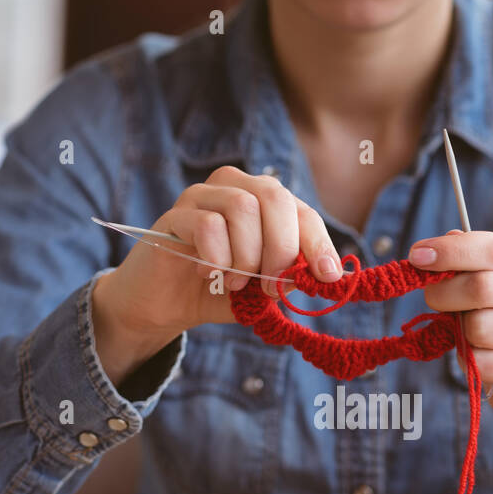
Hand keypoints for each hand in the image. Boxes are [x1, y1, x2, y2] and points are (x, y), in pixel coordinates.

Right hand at [92, 166, 342, 383]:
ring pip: (242, 207)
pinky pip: (208, 225)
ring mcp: (202, 196)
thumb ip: (291, 278)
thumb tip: (328, 275)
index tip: (328, 276)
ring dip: (246, 255)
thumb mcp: (262, 290)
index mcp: (263, 203)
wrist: (163, 306)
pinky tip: (208, 273)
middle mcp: (235, 187)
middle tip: (271, 286)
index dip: (318, 242)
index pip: (301, 211)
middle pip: (274, 196)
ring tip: (234, 283)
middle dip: (282, 247)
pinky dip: (217, 256)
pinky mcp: (174, 214)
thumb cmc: (217, 292)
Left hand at [410, 230, 492, 453]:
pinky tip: (480, 353)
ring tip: (469, 329)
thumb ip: (465, 260)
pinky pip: (479, 362)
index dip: (451, 251)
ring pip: (477, 328)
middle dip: (443, 293)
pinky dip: (467, 358)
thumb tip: (426, 252)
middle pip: (480, 288)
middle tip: (433, 297)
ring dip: (460, 330)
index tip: (417, 255)